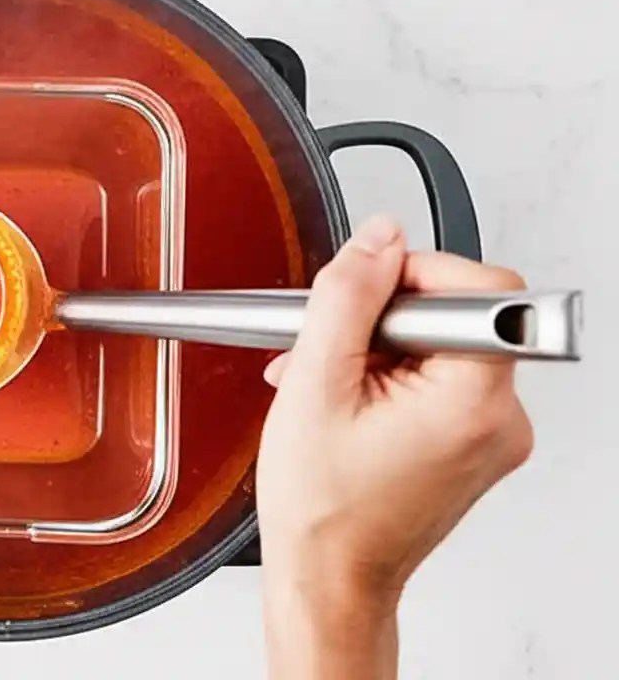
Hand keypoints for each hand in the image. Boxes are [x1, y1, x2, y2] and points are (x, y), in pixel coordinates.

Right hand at [258, 215, 531, 628]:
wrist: (329, 579)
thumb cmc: (323, 511)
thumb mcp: (314, 385)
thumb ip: (348, 298)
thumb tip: (378, 237)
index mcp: (474, 401)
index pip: (482, 287)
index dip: (415, 273)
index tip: (365, 292)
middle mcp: (502, 418)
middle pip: (457, 314)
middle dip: (381, 319)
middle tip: (330, 352)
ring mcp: (491, 435)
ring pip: (440, 346)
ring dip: (377, 351)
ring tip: (329, 387)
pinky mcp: (474, 445)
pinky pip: (440, 381)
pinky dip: (391, 380)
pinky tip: (347, 402)